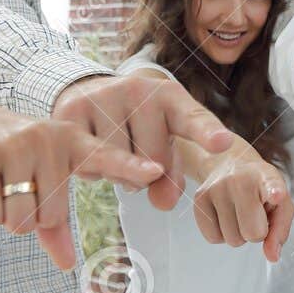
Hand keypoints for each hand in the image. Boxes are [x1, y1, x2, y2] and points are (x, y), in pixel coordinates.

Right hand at [0, 96, 161, 269]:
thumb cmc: (15, 157)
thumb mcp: (43, 180)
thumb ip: (56, 224)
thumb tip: (67, 264)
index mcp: (74, 142)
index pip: (107, 158)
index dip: (130, 167)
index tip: (156, 171)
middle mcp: (49, 139)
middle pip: (51, 217)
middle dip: (32, 215)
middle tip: (19, 185)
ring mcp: (15, 145)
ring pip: (21, 221)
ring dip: (8, 216)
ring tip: (2, 184)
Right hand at [54, 74, 235, 209]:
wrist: (89, 94)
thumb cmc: (139, 126)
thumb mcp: (164, 143)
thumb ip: (172, 177)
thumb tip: (164, 203)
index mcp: (171, 97)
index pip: (192, 119)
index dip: (207, 133)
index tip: (221, 144)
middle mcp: (139, 89)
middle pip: (154, 161)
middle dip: (149, 172)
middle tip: (139, 152)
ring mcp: (104, 96)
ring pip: (119, 165)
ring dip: (119, 173)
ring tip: (116, 149)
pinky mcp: (72, 111)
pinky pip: (90, 163)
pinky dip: (93, 169)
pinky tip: (94, 148)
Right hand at [193, 156, 293, 261]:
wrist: (229, 163)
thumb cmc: (259, 188)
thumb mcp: (280, 204)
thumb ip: (280, 231)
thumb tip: (272, 256)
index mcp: (267, 178)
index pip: (272, 186)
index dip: (275, 192)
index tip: (277, 195)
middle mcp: (240, 180)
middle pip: (252, 233)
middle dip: (255, 233)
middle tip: (254, 216)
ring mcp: (217, 187)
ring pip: (232, 240)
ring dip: (237, 233)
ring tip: (238, 212)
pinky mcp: (199, 198)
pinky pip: (213, 238)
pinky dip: (221, 234)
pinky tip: (224, 216)